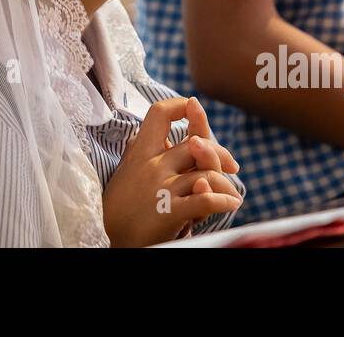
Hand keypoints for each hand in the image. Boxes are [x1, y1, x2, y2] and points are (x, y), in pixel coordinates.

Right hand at [102, 97, 241, 246]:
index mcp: (140, 152)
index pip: (159, 113)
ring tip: (231, 195)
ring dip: (226, 185)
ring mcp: (160, 188)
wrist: (111, 239)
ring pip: (207, 173)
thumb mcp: (128, 170)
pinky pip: (206, 200)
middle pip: (196, 144)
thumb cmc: (122, 206)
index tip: (193, 107)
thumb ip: (146, 150)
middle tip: (232, 165)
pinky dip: (224, 201)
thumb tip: (165, 132)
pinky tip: (231, 203)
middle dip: (220, 153)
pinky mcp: (169, 211)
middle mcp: (151, 165)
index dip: (180, 105)